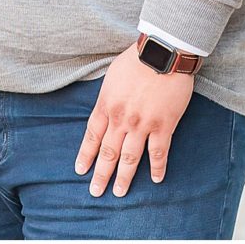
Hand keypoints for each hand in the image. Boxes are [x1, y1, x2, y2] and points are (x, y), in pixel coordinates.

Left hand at [75, 42, 194, 197]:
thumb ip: (108, 97)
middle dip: (101, 174)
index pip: (92, 136)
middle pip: (108, 152)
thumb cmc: (137, 59)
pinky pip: (159, 152)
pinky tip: (156, 179)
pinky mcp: (163, 125)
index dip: (86, 155)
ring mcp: (142, 124)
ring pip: (131, 157)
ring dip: (124, 177)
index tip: (81, 171)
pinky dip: (157, 167)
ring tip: (119, 192)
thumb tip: (105, 109)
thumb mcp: (111, 76)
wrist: (162, 52)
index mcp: (106, 105)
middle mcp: (121, 119)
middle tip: (96, 192)